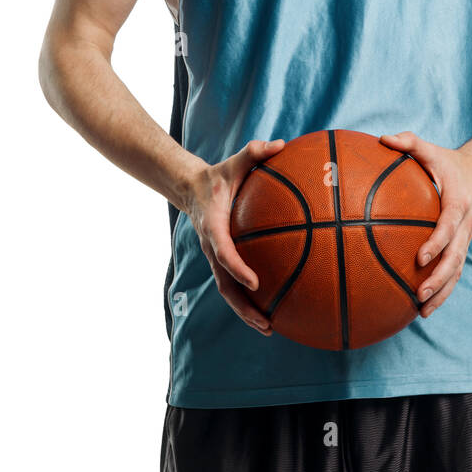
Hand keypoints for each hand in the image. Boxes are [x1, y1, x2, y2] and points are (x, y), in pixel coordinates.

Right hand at [180, 137, 285, 335]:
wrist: (191, 189)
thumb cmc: (219, 176)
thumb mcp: (235, 161)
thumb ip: (255, 151)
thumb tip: (280, 143)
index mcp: (214, 226)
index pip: (224, 252)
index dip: (238, 268)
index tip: (256, 283)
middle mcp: (213, 247)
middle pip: (225, 284)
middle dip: (244, 306)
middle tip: (266, 322)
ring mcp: (215, 257)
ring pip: (228, 291)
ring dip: (246, 312)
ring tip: (270, 328)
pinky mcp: (221, 261)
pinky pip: (233, 284)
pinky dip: (248, 300)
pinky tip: (271, 310)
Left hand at [378, 130, 471, 317]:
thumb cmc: (447, 162)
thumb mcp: (430, 148)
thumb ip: (408, 142)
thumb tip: (382, 139)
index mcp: (457, 204)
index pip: (449, 227)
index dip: (436, 244)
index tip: (419, 258)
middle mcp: (464, 226)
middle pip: (455, 258)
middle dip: (439, 279)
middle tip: (419, 294)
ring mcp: (464, 239)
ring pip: (457, 271)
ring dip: (442, 292)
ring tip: (422, 310)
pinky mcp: (461, 247)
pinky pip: (454, 272)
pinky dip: (442, 291)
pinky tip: (423, 307)